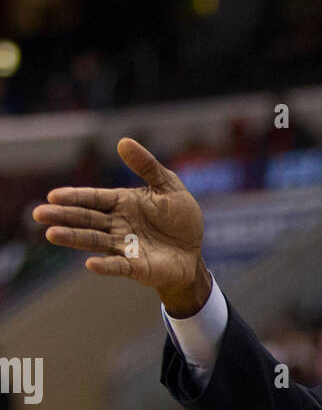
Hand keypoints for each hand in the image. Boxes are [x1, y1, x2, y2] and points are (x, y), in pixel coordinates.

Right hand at [32, 137, 208, 313]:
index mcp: (122, 203)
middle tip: (39, 214)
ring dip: (74, 238)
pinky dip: (105, 266)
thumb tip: (122, 141)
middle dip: (63, 216)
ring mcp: (125, 247)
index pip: (93, 198)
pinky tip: (90, 264)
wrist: (194, 251)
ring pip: (94, 241)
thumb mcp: (168, 186)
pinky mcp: (136, 267)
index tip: (53, 195)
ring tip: (52, 234)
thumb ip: (146, 166)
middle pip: (86, 219)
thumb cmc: (180, 218)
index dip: (74, 197)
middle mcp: (117, 225)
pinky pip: (118, 266)